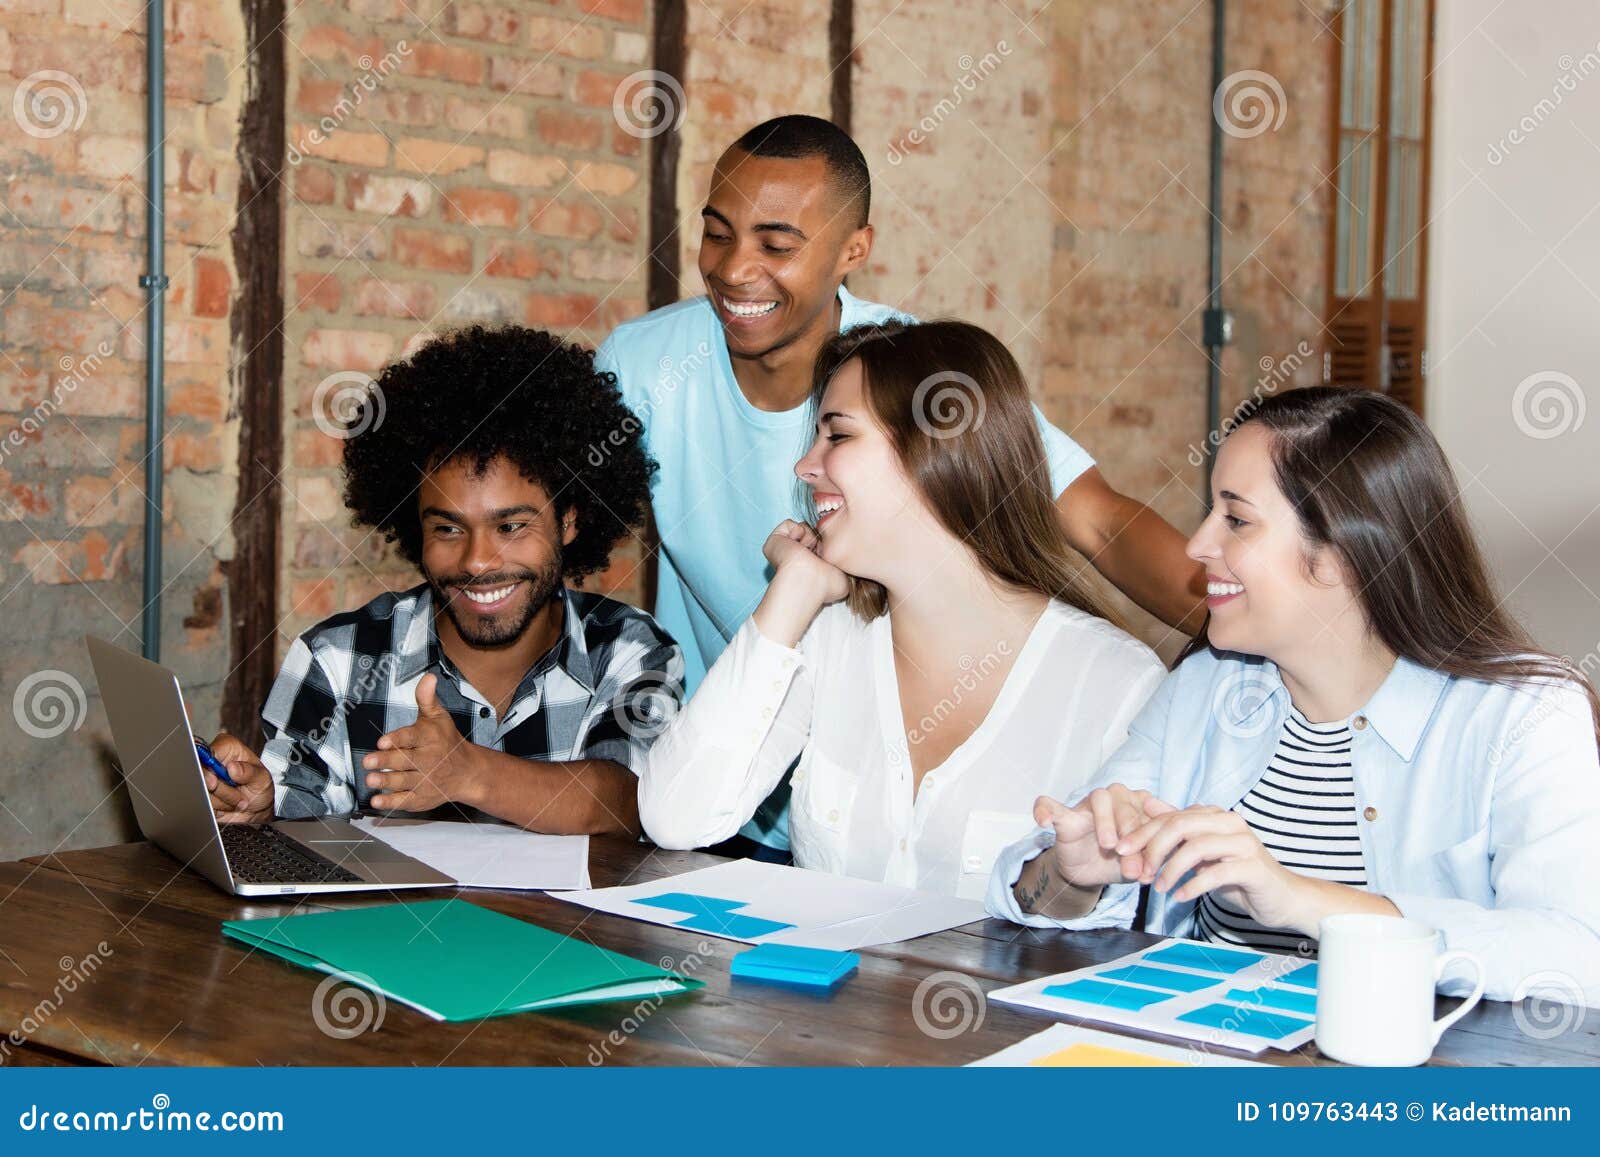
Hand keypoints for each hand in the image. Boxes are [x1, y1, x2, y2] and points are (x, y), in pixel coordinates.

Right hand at [204, 730, 274, 823]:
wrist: (257, 810)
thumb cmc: (260, 788)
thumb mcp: (262, 778)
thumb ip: (249, 772)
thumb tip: (232, 767)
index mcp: (227, 748)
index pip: (206, 753)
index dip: (207, 769)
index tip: (213, 782)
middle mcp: (213, 761)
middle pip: (200, 775)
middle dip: (220, 790)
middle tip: (239, 793)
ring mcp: (205, 779)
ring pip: (202, 792)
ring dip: (221, 801)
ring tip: (237, 799)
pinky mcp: (201, 795)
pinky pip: (201, 804)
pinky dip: (216, 808)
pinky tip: (227, 805)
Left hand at [362, 674, 481, 811]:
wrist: (468, 772)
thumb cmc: (447, 741)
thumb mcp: (438, 717)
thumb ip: (426, 698)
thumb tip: (427, 677)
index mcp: (430, 738)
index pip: (412, 738)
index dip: (397, 740)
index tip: (382, 742)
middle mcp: (428, 760)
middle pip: (405, 760)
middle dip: (386, 761)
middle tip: (369, 761)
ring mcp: (425, 780)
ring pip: (403, 781)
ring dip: (386, 781)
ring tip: (371, 780)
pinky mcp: (421, 798)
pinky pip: (405, 801)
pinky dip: (391, 802)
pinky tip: (377, 801)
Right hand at [752, 519, 850, 646]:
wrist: (808, 580)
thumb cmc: (826, 585)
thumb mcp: (844, 577)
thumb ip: (845, 564)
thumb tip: (843, 555)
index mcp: (808, 565)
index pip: (820, 546)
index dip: (828, 546)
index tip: (828, 558)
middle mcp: (794, 557)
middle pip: (812, 534)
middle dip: (819, 540)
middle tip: (818, 555)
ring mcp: (783, 549)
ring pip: (802, 528)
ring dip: (809, 537)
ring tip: (807, 552)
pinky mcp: (775, 540)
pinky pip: (789, 523)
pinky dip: (797, 531)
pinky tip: (798, 546)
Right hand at [1036, 785, 1177, 887]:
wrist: (1092, 872)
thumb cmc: (1120, 861)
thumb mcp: (1139, 865)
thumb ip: (1147, 863)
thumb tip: (1146, 875)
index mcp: (1141, 805)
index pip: (1150, 813)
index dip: (1152, 839)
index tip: (1150, 867)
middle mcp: (1117, 797)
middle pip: (1127, 806)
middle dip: (1132, 836)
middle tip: (1132, 866)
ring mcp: (1089, 804)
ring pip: (1100, 798)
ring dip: (1105, 820)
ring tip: (1108, 844)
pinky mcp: (1065, 816)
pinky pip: (1050, 805)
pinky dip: (1045, 810)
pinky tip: (1043, 821)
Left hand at [1116, 805, 1312, 932]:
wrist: (1281, 899)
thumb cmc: (1238, 876)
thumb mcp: (1203, 852)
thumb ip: (1178, 828)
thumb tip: (1146, 804)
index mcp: (1215, 815)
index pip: (1171, 817)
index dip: (1142, 833)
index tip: (1119, 850)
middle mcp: (1230, 823)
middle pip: (1180, 826)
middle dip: (1152, 848)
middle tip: (1138, 872)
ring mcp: (1244, 843)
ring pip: (1195, 848)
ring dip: (1170, 870)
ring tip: (1157, 888)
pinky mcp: (1253, 867)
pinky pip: (1214, 874)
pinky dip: (1192, 886)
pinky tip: (1178, 897)